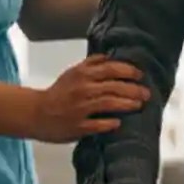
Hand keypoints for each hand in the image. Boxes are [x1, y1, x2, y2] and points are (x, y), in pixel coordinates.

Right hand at [30, 54, 149, 142]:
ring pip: (109, 103)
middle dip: (134, 89)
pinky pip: (97, 125)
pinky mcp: (78, 126)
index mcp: (82, 74)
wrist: (36, 113)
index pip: (111, 68)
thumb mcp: (72, 72)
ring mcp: (80, 108)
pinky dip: (109, 123)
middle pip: (114, 87)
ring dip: (127, 104)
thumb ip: (91, 64)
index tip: (140, 75)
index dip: (128, 71)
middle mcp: (82, 89)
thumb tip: (110, 57)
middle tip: (146, 93)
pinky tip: (118, 123)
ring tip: (138, 105)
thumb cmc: (58, 93)